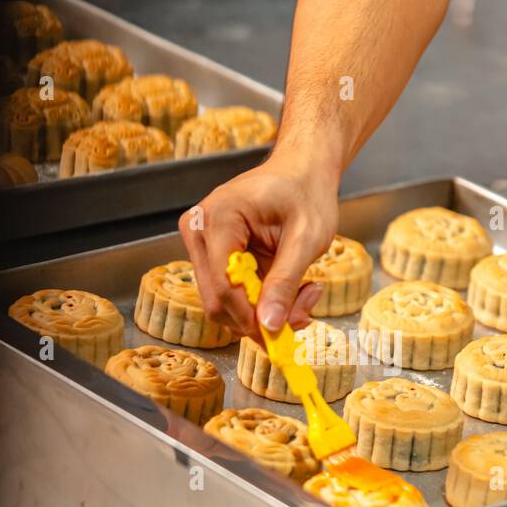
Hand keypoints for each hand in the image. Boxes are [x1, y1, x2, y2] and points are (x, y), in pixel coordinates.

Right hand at [178, 150, 339, 339]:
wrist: (301, 171)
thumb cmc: (306, 193)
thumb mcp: (307, 238)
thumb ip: (285, 282)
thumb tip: (270, 325)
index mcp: (219, 217)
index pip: (223, 284)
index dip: (250, 317)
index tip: (282, 335)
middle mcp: (199, 230)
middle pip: (217, 300)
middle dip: (260, 317)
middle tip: (304, 312)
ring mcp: (200, 244)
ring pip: (224, 304)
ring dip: (264, 311)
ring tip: (304, 293)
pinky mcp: (210, 257)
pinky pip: (230, 295)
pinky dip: (261, 302)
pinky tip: (290, 288)